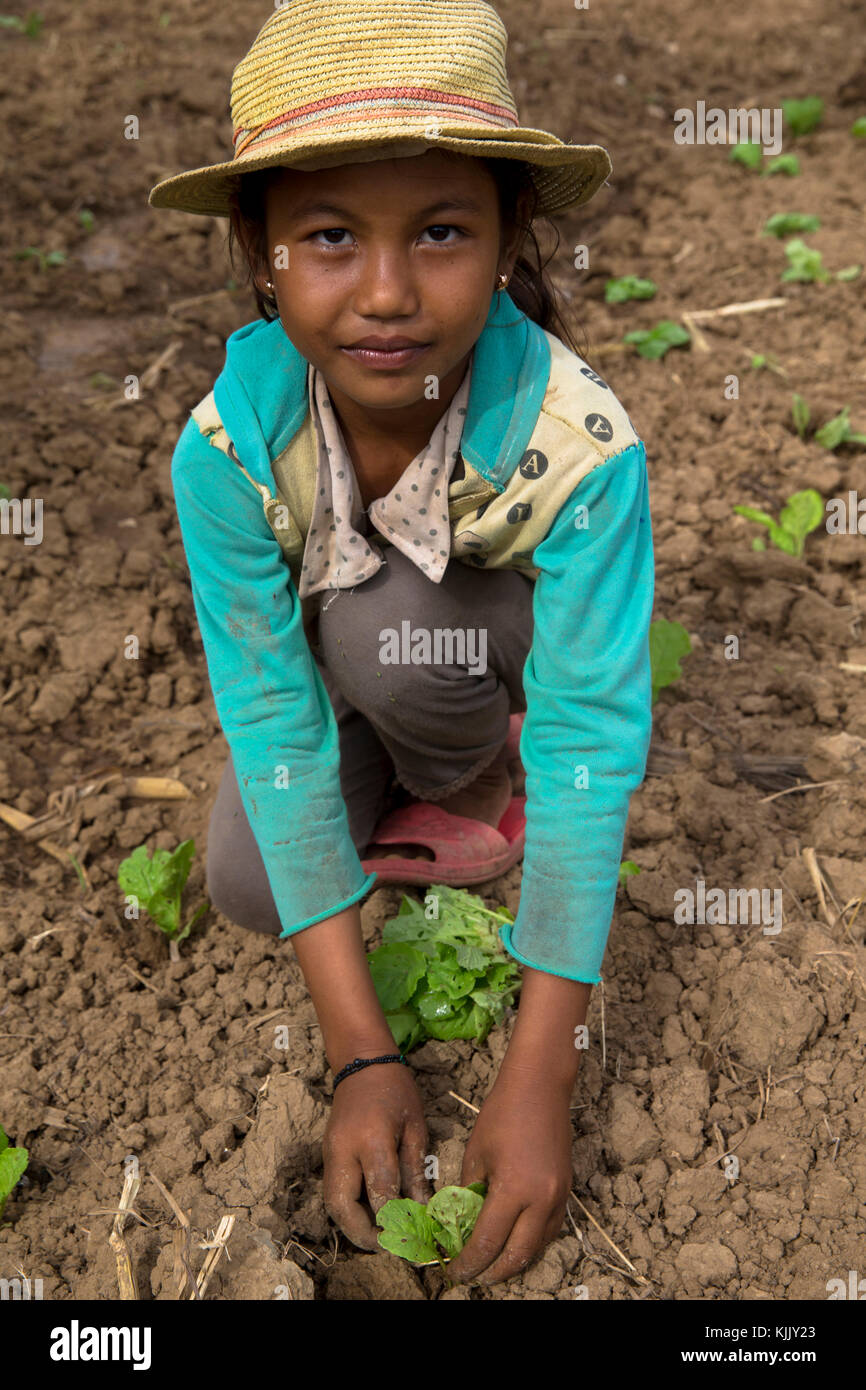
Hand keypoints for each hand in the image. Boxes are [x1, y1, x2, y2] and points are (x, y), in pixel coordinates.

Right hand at [322, 1061, 432, 1250]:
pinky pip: (334, 1191)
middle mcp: (344, 1150)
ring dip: (352, 1225)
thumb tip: (421, 1208)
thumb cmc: (395, 1090)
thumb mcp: (415, 1126)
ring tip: (379, 1238)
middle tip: (386, 1247)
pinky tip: (369, 1216)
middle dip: (361, 1233)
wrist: (361, 1062)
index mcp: (371, 1140)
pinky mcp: (327, 1154)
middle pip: (341, 1205)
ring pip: (332, 1202)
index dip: (394, 1219)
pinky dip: (348, 1210)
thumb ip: (415, 1169)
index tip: (412, 1238)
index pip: (379, 1190)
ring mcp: (330, 1153)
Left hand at [447, 1068, 573, 1285]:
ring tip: (494, 1265)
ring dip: (516, 1260)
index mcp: (514, 1190)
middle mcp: (541, 1200)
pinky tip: (517, 1241)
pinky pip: (550, 1228)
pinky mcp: (566, 1189)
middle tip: (474, 1277)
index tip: (455, 1271)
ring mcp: (558, 1196)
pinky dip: (533, 1241)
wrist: (540, 1087)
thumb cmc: (502, 1114)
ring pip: (538, 1245)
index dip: (469, 1262)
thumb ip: (469, 1192)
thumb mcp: (476, 1153)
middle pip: (518, 1255)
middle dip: (494, 1272)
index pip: (488, 1241)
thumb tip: (460, 1221)